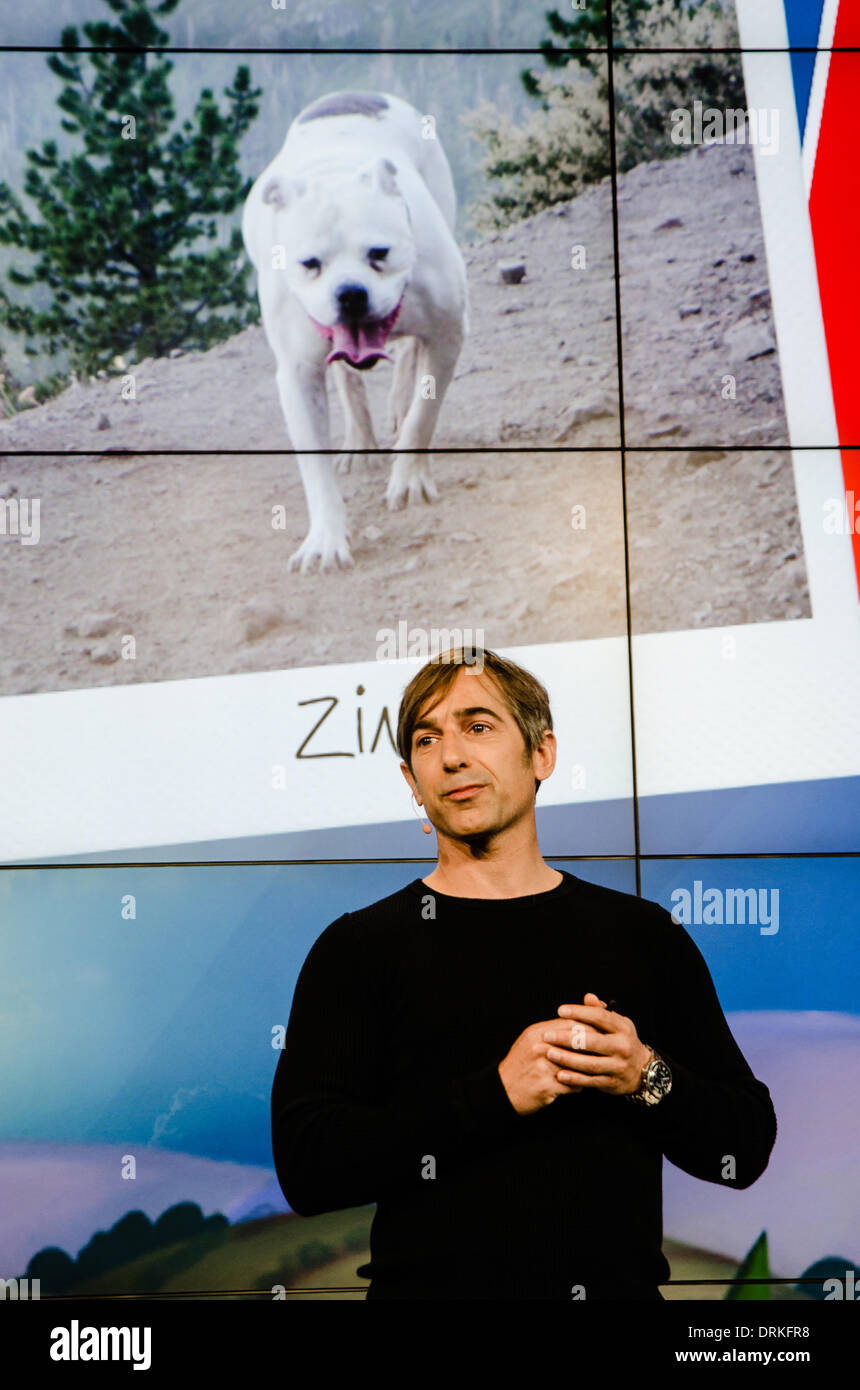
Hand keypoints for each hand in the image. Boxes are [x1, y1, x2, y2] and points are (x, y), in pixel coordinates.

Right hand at [499, 993, 630, 1115]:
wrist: (503, 1090)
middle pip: (577, 1042)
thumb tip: (576, 1022)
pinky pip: (571, 1085)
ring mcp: (543, 1067)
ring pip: (577, 1065)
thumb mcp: (531, 1040)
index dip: (590, 1026)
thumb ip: (552, 1031)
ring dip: (587, 1068)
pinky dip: (578, 1086)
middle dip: (594, 1046)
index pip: (571, 1023)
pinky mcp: (546, 1086)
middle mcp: (540, 1048)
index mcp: (538, 1033)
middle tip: (606, 1050)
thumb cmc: (520, 1064)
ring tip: (595, 1070)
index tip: (603, 1031)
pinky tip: (580, 1086)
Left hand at [541, 993, 651, 1097]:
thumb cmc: (623, 1041)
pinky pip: (590, 1081)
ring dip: (567, 1059)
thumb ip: (601, 1011)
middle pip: (592, 1041)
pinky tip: (559, 1075)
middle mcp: (622, 1047)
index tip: (560, 1010)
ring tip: (549, 1053)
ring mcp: (617, 1066)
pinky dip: (575, 1079)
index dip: (579, 1012)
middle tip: (547, 1035)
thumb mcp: (617, 1024)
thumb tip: (588, 996)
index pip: (600, 1017)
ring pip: (590, 1063)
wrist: (641, 1070)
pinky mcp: (612, 1083)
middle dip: (567, 1038)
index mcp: (622, 1028)